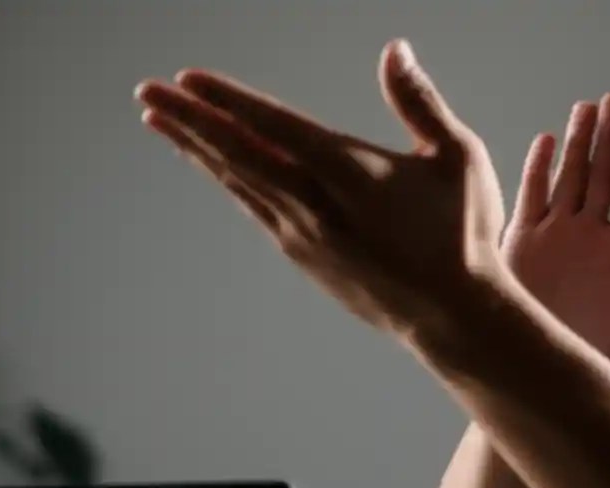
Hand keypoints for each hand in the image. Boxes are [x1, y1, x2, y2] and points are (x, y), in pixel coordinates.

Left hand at [134, 39, 508, 336]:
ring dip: (197, 149)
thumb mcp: (457, 157)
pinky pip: (255, 210)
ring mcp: (305, 237)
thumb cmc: (463, 234)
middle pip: (238, 154)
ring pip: (239, 183)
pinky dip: (228, 182)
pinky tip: (214, 168)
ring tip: (161, 123)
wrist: (454, 317)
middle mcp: (316, 206)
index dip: (227, 100)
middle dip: (189, 120)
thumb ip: (419, 101)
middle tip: (146, 93)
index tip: (187, 79)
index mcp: (351, 173)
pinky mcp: (306, 259)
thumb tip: (395, 49)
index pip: (274, 127)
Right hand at [502, 94, 609, 366]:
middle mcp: (589, 237)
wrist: (539, 370)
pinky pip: (532, 197)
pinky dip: (538, 169)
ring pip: (570, 178)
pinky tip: (547, 141)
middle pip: (603, 176)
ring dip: (579, 144)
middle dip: (609, 138)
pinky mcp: (522, 244)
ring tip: (587, 108)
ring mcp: (555, 237)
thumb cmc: (592, 355)